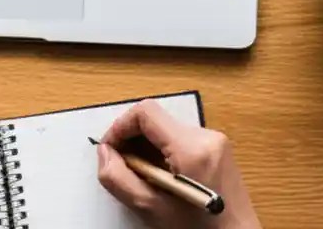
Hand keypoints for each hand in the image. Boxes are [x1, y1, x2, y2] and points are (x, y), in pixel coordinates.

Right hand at [96, 100, 260, 228]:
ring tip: (144, 179)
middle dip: (132, 141)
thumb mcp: (153, 209)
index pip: (146, 112)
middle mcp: (207, 136)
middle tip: (124, 169)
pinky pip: (180, 139)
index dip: (120, 127)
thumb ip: (119, 179)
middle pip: (156, 121)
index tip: (110, 149)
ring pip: (166, 130)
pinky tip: (162, 178)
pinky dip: (163, 153)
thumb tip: (104, 153)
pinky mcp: (218, 149)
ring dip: (147, 148)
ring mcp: (215, 141)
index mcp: (192, 148)